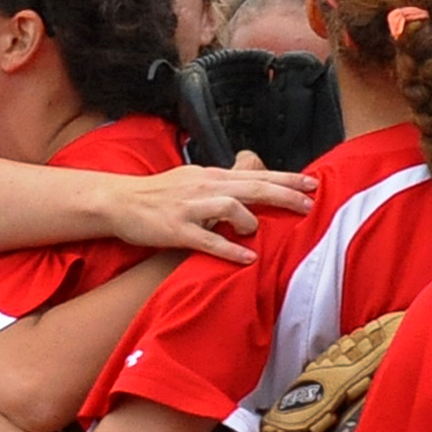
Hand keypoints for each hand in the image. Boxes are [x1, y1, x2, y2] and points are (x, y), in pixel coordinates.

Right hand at [116, 164, 314, 264]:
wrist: (119, 201)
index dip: (286, 178)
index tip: (312, 183)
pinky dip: (230, 249)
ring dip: (250, 219)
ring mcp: (190, 208)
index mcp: (211, 176)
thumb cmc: (158, 194)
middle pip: (252, 186)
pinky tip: (247, 259)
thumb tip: (250, 175)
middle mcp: (205, 187)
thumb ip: (222, 181)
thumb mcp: (193, 179)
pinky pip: (208, 239)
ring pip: (230, 206)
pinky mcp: (176, 230)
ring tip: (259, 230)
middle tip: (309, 204)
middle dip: (284, 194)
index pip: (256, 173)